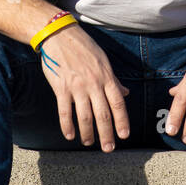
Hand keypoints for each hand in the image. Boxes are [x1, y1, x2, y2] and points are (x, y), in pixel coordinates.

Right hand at [38, 25, 129, 152]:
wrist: (59, 36)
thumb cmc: (83, 47)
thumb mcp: (103, 60)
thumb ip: (114, 79)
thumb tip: (126, 93)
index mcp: (106, 77)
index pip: (117, 103)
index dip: (121, 121)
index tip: (124, 135)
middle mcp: (93, 83)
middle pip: (103, 114)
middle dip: (107, 134)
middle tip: (109, 149)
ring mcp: (77, 86)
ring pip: (85, 116)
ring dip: (87, 133)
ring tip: (88, 143)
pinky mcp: (61, 88)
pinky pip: (65, 111)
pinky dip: (67, 125)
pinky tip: (70, 135)